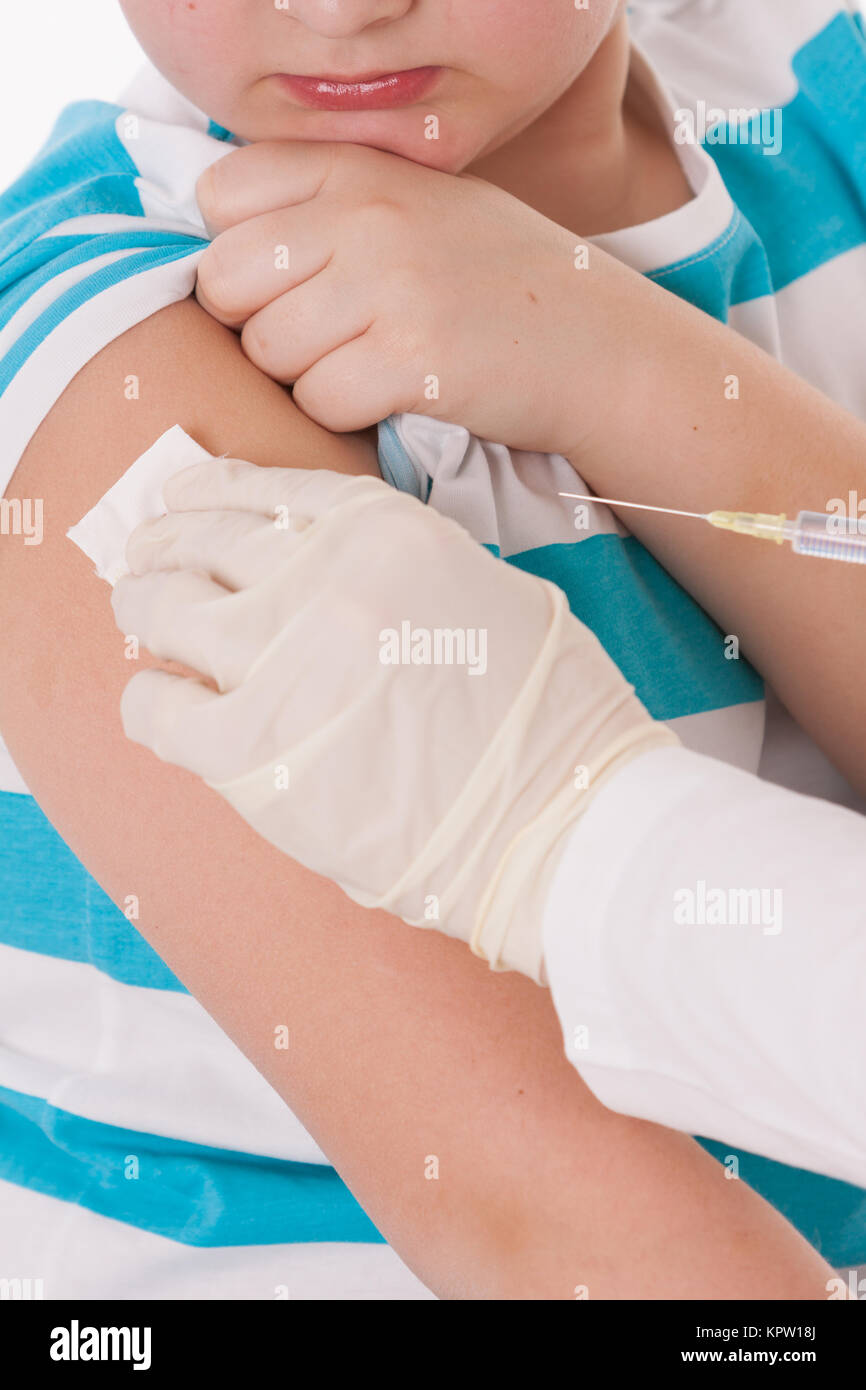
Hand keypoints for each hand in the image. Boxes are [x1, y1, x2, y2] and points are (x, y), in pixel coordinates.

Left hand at [111, 457, 675, 982]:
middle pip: (201, 541)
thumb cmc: (548, 718)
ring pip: (164, 610)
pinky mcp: (252, 753)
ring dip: (143, 609)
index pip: (265, 492)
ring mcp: (282, 663)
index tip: (180, 500)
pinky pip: (155, 710)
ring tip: (140, 617)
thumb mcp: (487, 590)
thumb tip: (316, 562)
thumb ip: (396, 563)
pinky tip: (156, 705)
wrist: (569, 822)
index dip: (207, 493)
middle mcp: (324, 581)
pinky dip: (146, 703)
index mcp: (386, 534)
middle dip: (162, 547)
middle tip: (144, 563)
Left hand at [195, 141, 600, 455]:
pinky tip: (394, 396)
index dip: (238, 253)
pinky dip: (345, 414)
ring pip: (266, 351)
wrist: (602, 346)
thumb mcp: (421, 207)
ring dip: (305, 376)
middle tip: (321, 340)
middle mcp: (368, 217)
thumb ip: (330, 208)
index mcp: (361, 169)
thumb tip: (222, 244)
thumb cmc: (504, 284)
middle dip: (257, 325)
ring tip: (369, 366)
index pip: (223, 196)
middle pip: (226, 283)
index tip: (282, 283)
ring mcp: (390, 288)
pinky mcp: (412, 362)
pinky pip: (317, 401)